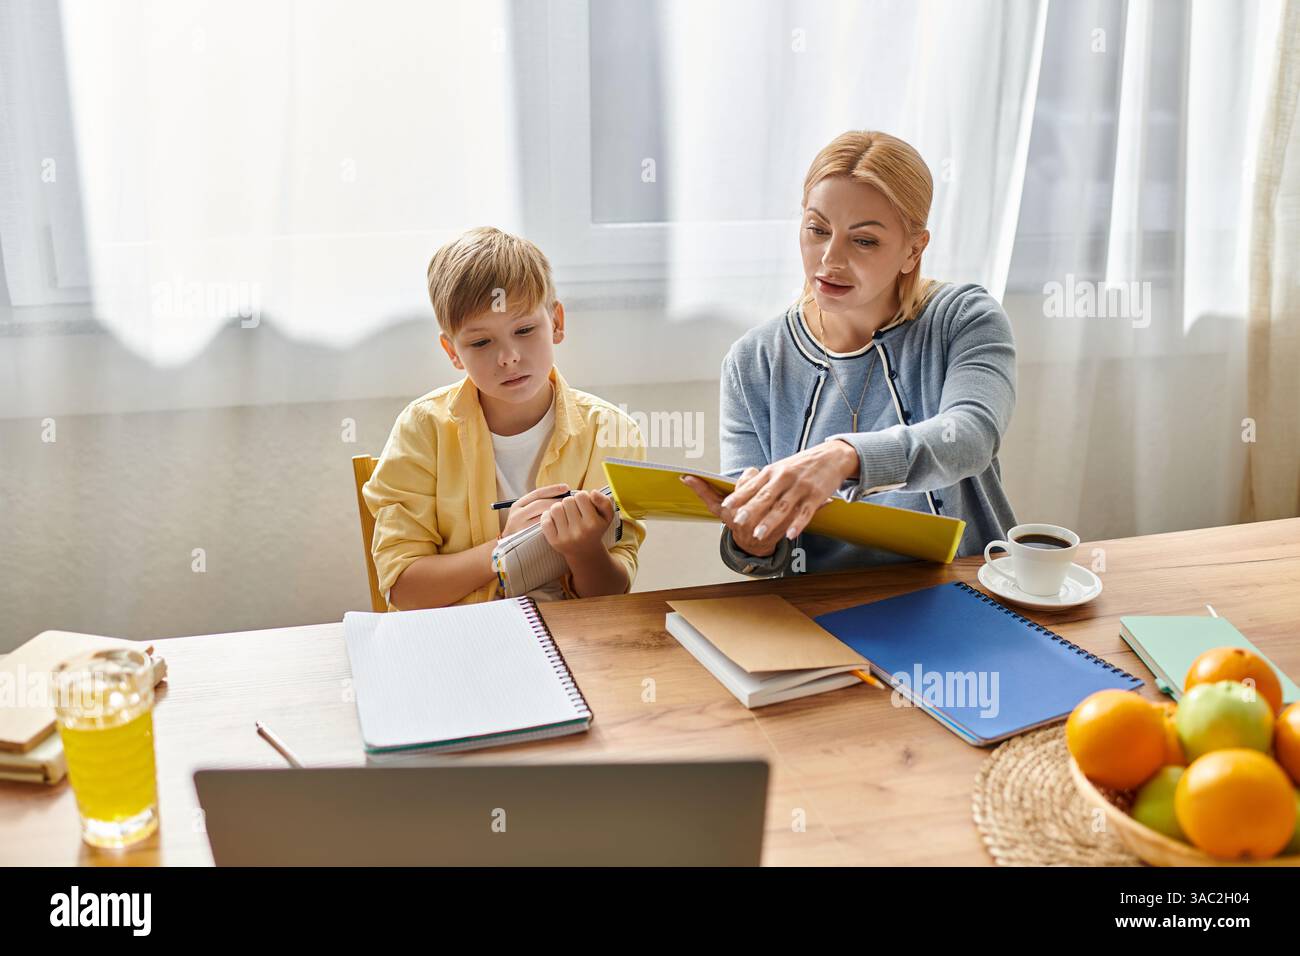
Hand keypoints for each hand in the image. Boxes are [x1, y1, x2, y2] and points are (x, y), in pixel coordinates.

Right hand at [501, 483, 570, 537]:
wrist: (512, 548)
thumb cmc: (524, 527)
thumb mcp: (526, 513)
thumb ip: (539, 503)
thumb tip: (562, 492)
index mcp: (517, 505)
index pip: (537, 493)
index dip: (553, 489)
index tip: (566, 488)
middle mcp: (516, 515)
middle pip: (540, 504)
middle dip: (557, 501)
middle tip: (569, 501)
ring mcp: (520, 527)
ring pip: (542, 517)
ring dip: (556, 513)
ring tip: (568, 511)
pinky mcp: (526, 538)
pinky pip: (543, 529)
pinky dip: (553, 525)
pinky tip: (562, 523)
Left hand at [540, 489, 615, 558]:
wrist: (585, 552)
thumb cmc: (595, 529)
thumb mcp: (607, 516)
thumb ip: (604, 501)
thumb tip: (593, 492)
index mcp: (593, 523)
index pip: (581, 496)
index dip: (582, 497)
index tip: (584, 504)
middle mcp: (580, 531)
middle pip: (567, 500)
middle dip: (570, 502)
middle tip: (574, 510)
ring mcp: (566, 537)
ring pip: (555, 508)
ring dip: (559, 508)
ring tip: (565, 514)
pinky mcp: (554, 541)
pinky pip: (545, 520)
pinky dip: (548, 516)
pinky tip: (555, 519)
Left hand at [683, 441, 858, 554]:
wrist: (833, 456)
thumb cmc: (803, 464)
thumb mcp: (781, 467)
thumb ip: (764, 481)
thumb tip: (742, 492)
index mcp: (773, 471)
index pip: (753, 485)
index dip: (739, 496)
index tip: (726, 505)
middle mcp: (785, 478)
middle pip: (766, 496)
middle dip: (751, 510)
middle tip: (738, 521)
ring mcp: (801, 487)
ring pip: (783, 507)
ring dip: (770, 522)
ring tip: (758, 534)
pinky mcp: (816, 495)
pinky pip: (805, 512)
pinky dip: (797, 524)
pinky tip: (790, 535)